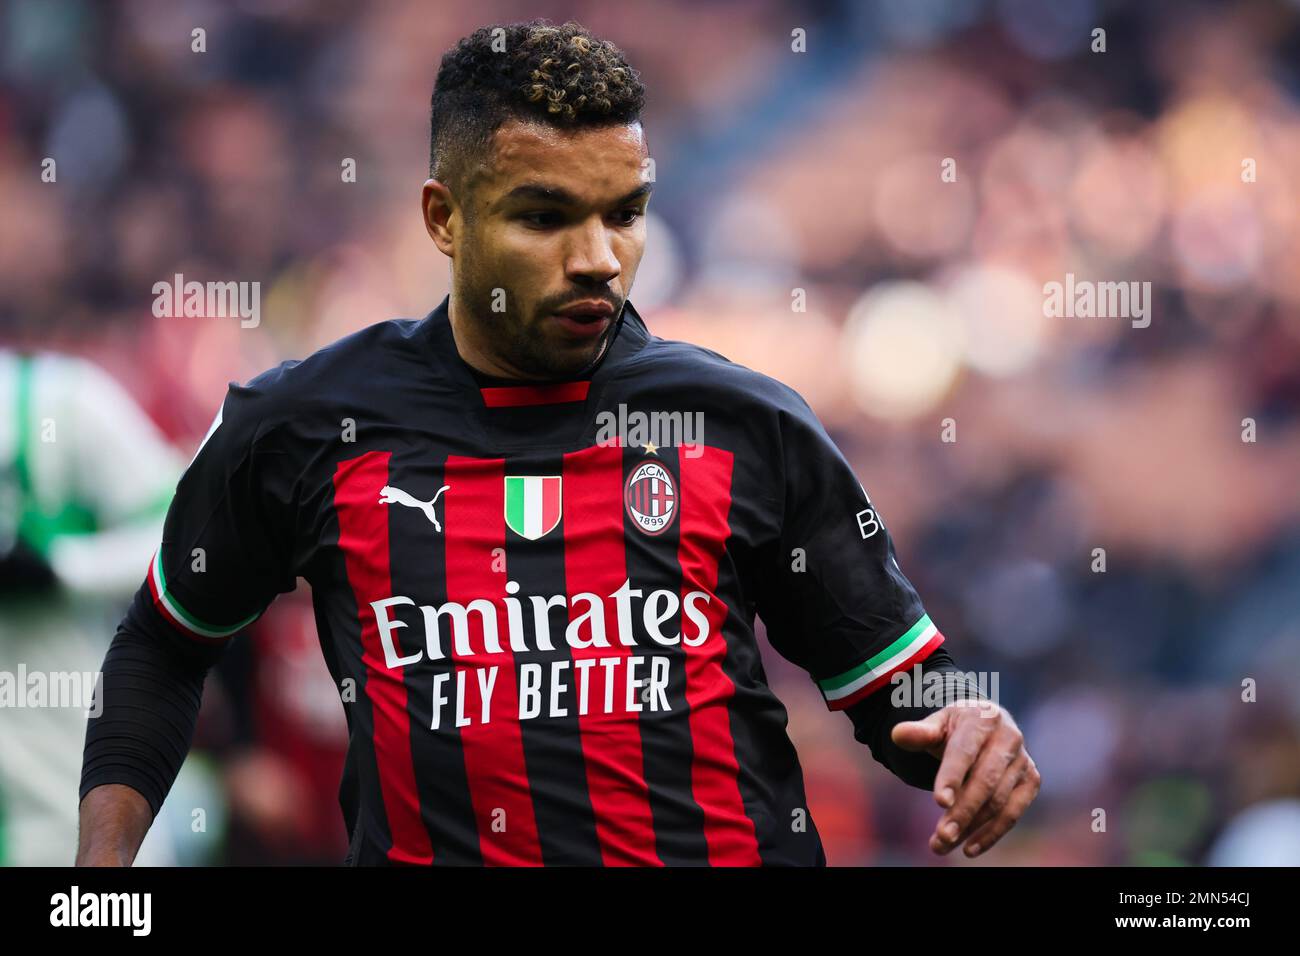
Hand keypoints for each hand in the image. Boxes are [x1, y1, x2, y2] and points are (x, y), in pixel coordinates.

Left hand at [891, 701, 1039, 857]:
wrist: (986, 726)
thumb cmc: (955, 728)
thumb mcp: (937, 725)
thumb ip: (919, 733)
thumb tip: (897, 735)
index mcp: (982, 718)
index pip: (965, 751)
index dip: (952, 776)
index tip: (939, 802)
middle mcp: (1009, 738)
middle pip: (985, 780)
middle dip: (962, 811)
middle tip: (941, 836)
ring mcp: (1023, 760)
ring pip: (998, 800)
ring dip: (972, 826)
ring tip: (944, 843)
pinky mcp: (1031, 780)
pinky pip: (1013, 812)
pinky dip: (993, 833)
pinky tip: (970, 847)